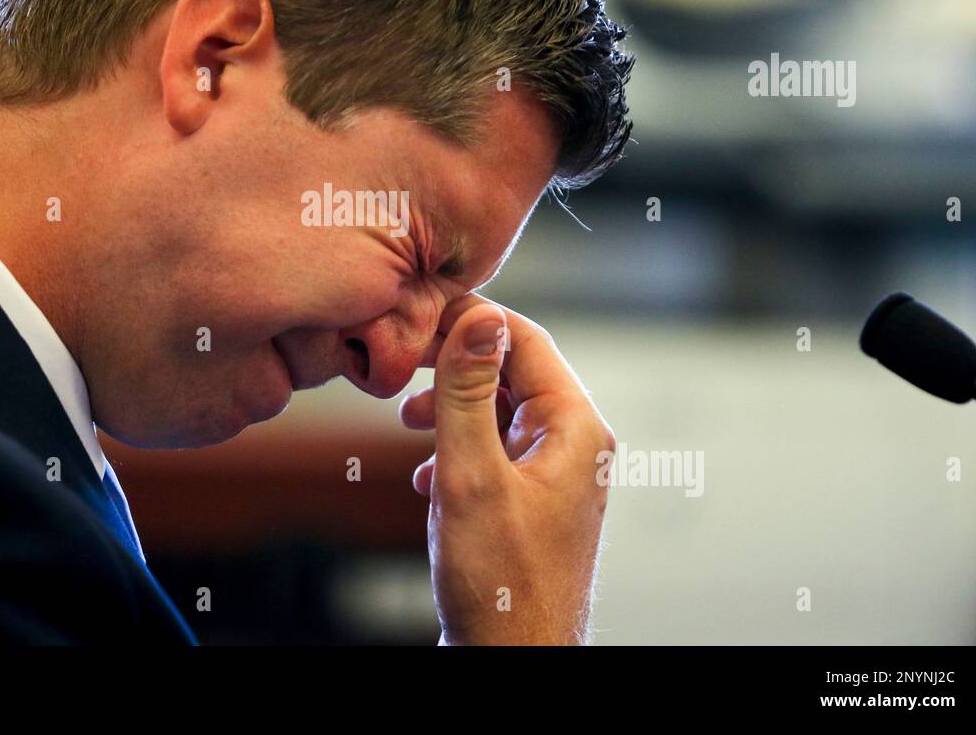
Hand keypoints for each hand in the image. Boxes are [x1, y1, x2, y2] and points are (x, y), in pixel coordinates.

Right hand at [399, 295, 614, 644]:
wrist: (513, 662)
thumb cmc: (502, 585)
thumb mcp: (471, 476)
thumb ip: (469, 393)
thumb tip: (478, 317)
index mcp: (575, 428)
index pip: (525, 338)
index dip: (470, 318)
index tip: (418, 313)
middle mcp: (575, 445)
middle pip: (512, 372)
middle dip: (453, 365)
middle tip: (400, 361)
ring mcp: (555, 475)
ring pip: (499, 411)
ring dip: (450, 407)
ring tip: (405, 419)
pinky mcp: (532, 502)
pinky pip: (495, 450)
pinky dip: (457, 448)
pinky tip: (425, 473)